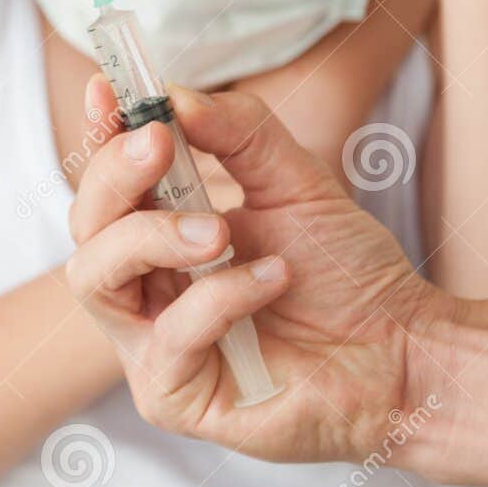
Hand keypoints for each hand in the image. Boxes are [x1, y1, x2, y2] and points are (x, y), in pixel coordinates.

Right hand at [66, 79, 445, 464]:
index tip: (110, 90)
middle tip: (160, 143)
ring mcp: (149, 343)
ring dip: (151, 237)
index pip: (106, 182)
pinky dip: (219, 298)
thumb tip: (177, 96)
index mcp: (160, 233)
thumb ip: (239, 132)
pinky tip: (273, 278)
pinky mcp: (171, 396)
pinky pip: (167, 337)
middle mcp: (142, 287)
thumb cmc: (344, 272)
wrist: (402, 349)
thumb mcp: (294, 180)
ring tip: (220, 230)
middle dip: (115, 177)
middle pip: (85, 225)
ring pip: (95, 278)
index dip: (98, 135)